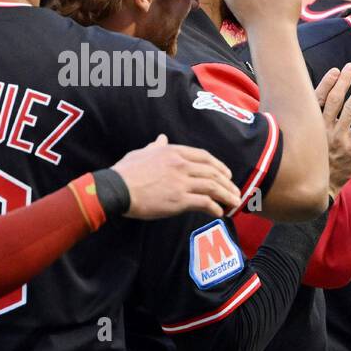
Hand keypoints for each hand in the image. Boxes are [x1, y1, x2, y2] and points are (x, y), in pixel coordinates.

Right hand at [113, 134, 241, 218]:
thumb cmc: (124, 172)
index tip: (227, 175)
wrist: (115, 189)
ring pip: (214, 187)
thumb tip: (162, 138)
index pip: (205, 156)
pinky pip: (205, 202)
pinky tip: (219, 213)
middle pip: (214, 172)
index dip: (220, 166)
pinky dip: (215, 208)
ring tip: (234, 203)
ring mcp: (181, 182)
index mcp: (173, 152)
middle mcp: (181, 165)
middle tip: (235, 192)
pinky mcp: (179, 199)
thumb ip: (155, 146)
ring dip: (227, 196)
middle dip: (228, 183)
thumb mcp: (141, 153)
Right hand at [316, 64, 350, 195]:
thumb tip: (310, 100)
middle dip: (344, 82)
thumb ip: (308, 122)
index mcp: (311, 127)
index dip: (328, 83)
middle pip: (335, 100)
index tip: (336, 71)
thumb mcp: (305, 141)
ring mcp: (339, 139)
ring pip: (350, 110)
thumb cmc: (314, 160)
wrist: (321, 187)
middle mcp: (324, 130)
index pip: (318, 99)